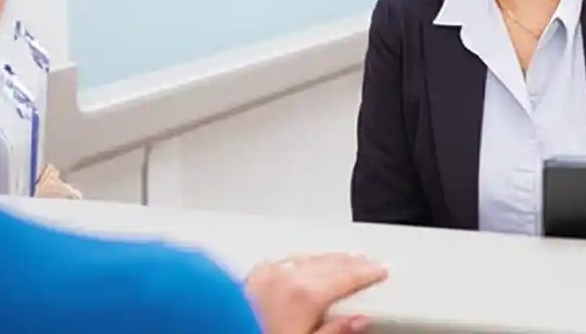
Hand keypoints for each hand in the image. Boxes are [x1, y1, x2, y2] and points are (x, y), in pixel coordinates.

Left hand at [244, 253, 386, 333]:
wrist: (205, 330)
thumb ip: (333, 332)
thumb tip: (358, 321)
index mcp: (305, 294)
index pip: (347, 276)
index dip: (368, 272)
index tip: (380, 269)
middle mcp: (284, 277)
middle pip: (328, 263)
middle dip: (349, 262)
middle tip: (366, 262)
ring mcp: (263, 275)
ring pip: (306, 258)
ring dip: (326, 259)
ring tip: (340, 261)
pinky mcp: (247, 279)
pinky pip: (284, 261)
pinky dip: (300, 261)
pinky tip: (301, 264)